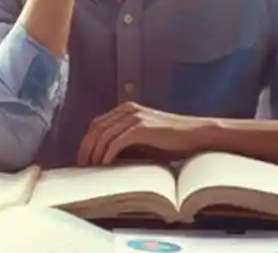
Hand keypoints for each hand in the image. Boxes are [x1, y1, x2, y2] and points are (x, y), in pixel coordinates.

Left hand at [77, 102, 213, 166]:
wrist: (196, 135)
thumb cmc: (172, 140)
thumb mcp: (145, 138)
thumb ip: (126, 140)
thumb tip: (106, 156)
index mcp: (127, 109)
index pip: (97, 123)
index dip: (87, 140)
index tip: (83, 157)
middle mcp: (128, 109)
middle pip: (96, 128)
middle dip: (86, 147)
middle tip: (81, 165)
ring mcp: (134, 117)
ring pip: (103, 135)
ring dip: (94, 153)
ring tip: (91, 168)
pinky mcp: (141, 127)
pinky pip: (116, 142)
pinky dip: (107, 154)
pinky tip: (105, 165)